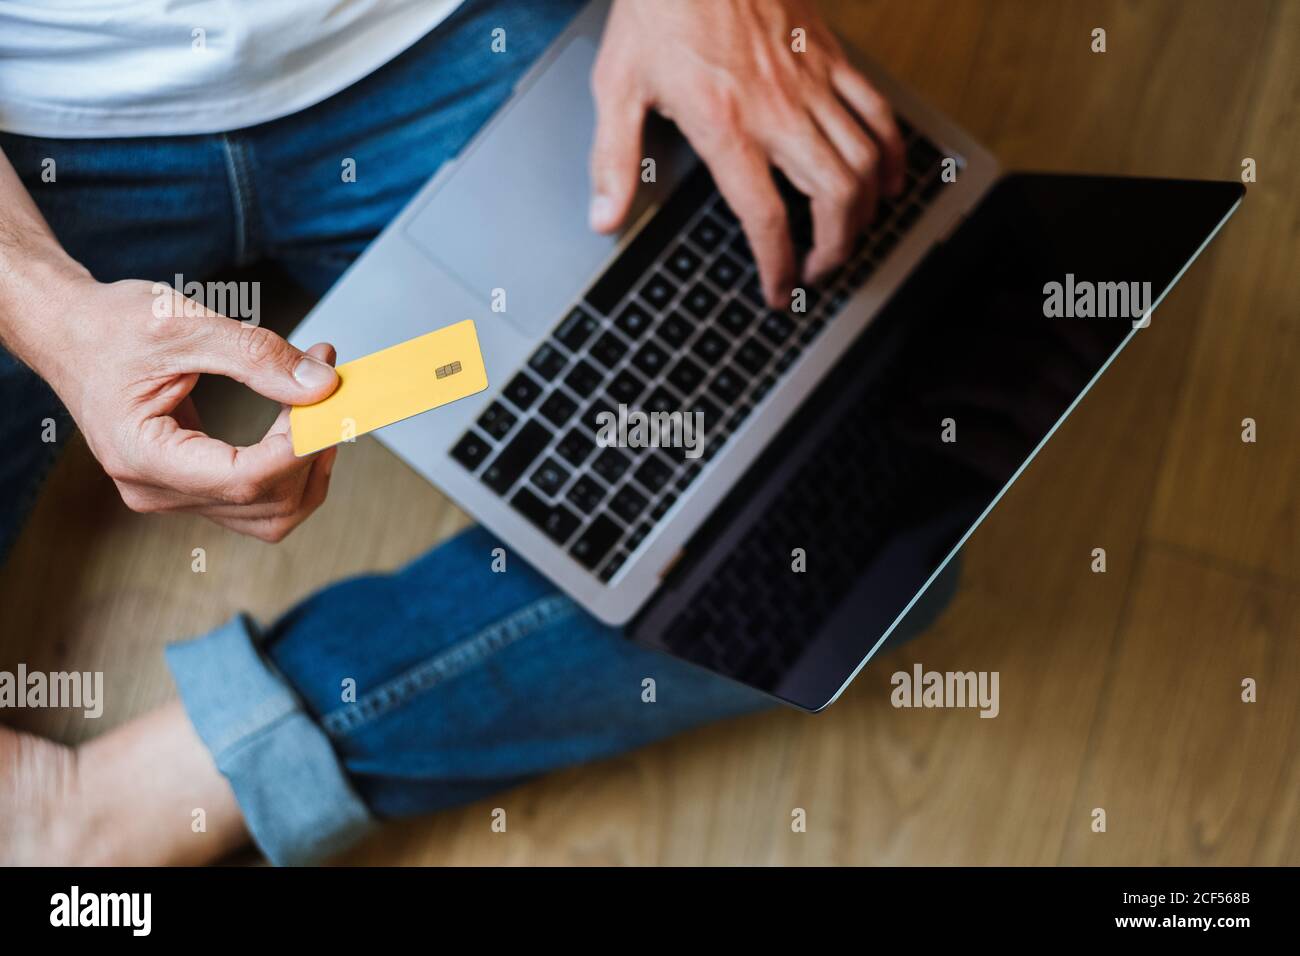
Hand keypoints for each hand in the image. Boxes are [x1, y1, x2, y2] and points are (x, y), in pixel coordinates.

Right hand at [27, 276, 340, 541]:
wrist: (70, 333)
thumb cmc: (111, 325)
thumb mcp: (184, 324)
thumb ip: (257, 356)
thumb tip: (322, 385)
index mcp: (142, 455)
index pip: (243, 479)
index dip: (298, 448)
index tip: (328, 402)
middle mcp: (155, 490)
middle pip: (265, 506)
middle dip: (312, 453)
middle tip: (331, 389)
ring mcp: (172, 495)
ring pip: (269, 514)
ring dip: (309, 464)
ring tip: (319, 402)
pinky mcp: (190, 487)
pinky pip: (256, 497)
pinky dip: (289, 463)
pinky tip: (300, 418)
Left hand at [589, 0, 904, 306]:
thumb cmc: (659, 6)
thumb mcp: (617, 84)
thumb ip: (611, 158)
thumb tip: (605, 217)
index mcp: (725, 125)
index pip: (765, 215)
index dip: (778, 263)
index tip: (778, 290)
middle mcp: (777, 111)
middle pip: (833, 198)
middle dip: (834, 249)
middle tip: (818, 271)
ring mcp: (812, 84)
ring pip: (864, 163)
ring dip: (864, 213)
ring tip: (848, 239)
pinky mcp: (833, 59)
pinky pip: (879, 114)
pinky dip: (891, 155)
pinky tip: (887, 181)